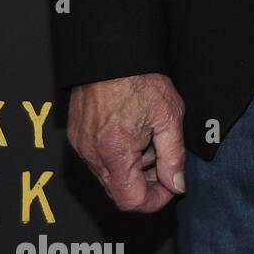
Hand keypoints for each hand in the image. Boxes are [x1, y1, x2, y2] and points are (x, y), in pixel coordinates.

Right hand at [66, 73, 186, 213]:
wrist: (112, 53)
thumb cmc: (140, 79)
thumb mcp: (168, 116)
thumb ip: (174, 156)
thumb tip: (176, 185)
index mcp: (115, 153)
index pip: (130, 201)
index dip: (155, 200)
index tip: (170, 185)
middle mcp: (92, 154)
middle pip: (119, 190)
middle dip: (146, 182)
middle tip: (164, 159)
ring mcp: (81, 146)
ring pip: (108, 176)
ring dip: (132, 168)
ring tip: (149, 138)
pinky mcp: (77, 136)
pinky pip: (98, 159)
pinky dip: (118, 155)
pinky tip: (132, 131)